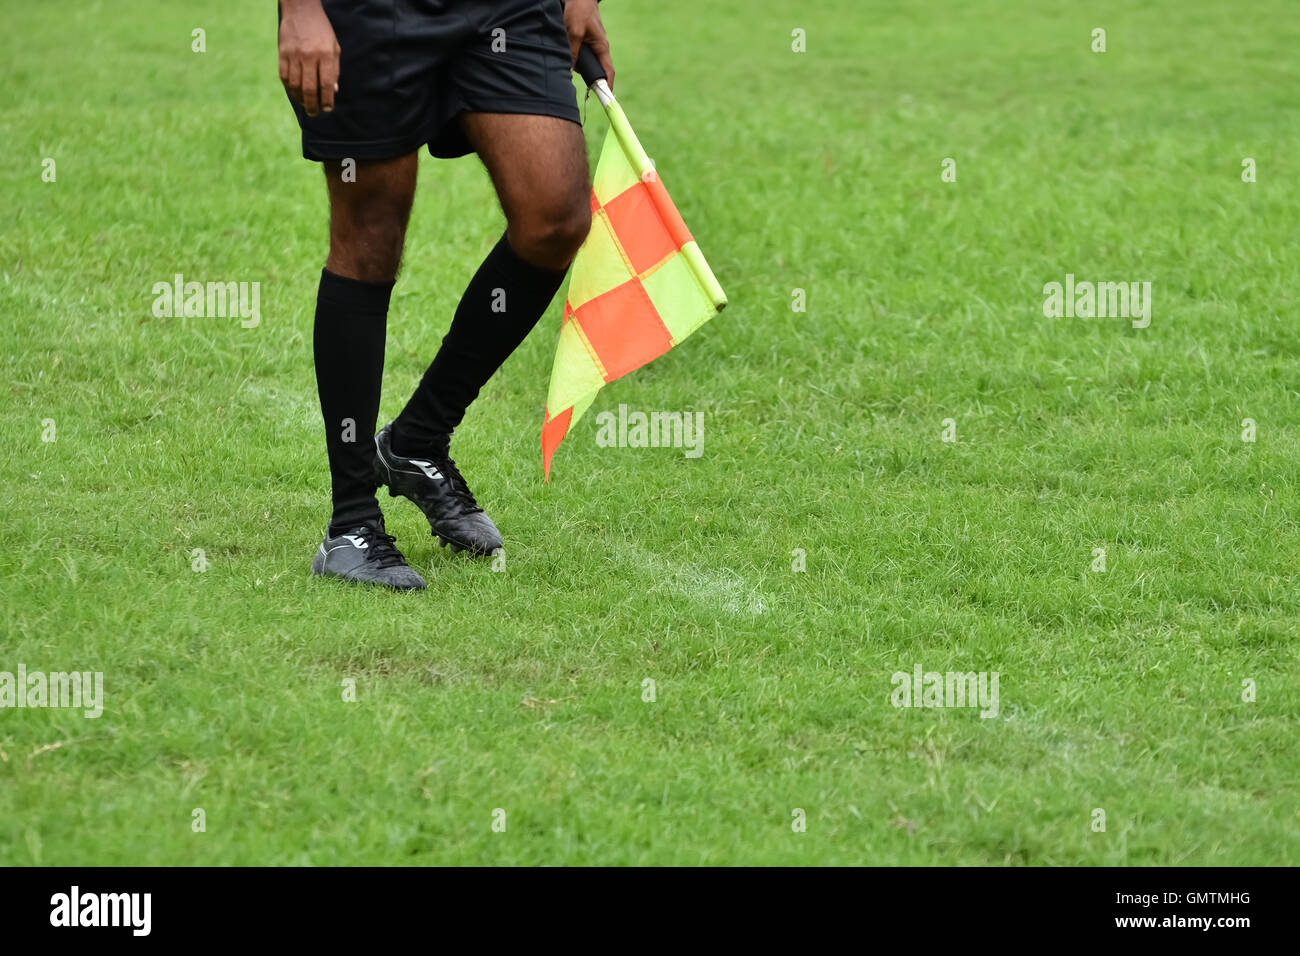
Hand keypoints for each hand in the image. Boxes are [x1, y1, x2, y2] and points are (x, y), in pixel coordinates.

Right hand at [279, 0, 340, 115]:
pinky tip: (294, 93)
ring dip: (300, 98)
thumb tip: (333, 91)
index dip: (327, 99)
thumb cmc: (321, 30)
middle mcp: (309, 56)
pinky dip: (289, 88)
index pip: (326, 83)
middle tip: (314, 113)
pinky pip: (284, 76)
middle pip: (309, 87)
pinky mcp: (282, 53)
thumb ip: (334, 69)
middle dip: (312, 104)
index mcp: (325, 54)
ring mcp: (293, 54)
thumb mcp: (334, 47)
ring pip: (295, 84)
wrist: (301, 9)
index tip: (327, 108)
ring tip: (305, 105)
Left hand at [563, 0, 613, 89]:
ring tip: (571, 73)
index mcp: (602, 47)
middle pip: (596, 71)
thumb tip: (569, 69)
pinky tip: (566, 61)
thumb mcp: (574, 31)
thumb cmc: (579, 10)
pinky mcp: (584, 42)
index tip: (606, 99)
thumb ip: (572, 50)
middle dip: (590, 81)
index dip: (608, 86)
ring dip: (579, 69)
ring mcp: (592, 46)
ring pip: (586, 64)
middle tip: (584, 92)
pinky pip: (581, 56)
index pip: (608, 71)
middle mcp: (599, 48)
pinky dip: (574, 60)